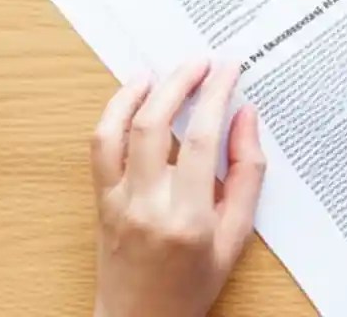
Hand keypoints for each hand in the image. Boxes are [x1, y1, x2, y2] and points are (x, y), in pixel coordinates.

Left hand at [90, 58, 265, 316]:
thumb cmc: (192, 285)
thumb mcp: (236, 238)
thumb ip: (246, 176)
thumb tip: (246, 118)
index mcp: (189, 219)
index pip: (201, 140)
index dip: (216, 95)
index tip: (229, 69)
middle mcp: (148, 207)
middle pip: (155, 125)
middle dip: (179, 83)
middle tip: (200, 62)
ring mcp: (118, 202)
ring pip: (119, 131)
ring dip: (138, 93)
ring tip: (160, 72)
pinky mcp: (100, 201)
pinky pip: (100, 148)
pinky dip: (114, 115)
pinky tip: (132, 98)